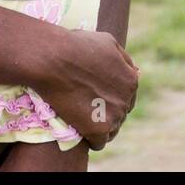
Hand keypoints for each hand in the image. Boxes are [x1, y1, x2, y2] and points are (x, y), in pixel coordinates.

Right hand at [32, 29, 138, 150]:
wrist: (53, 58)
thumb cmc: (76, 45)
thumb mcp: (108, 42)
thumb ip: (123, 59)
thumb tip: (131, 70)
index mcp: (131, 80)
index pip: (127, 96)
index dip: (111, 95)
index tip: (96, 95)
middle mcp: (126, 100)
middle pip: (120, 113)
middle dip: (106, 110)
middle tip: (86, 106)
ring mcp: (113, 116)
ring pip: (111, 129)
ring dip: (99, 125)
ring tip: (81, 118)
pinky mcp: (98, 129)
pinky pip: (98, 143)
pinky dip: (90, 139)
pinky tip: (80, 130)